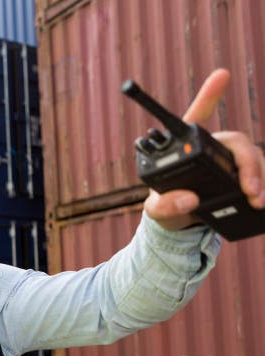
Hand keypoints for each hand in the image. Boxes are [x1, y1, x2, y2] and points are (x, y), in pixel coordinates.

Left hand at [144, 68, 264, 230]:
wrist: (181, 225)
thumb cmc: (166, 209)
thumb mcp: (156, 211)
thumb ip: (165, 205)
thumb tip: (189, 199)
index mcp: (185, 150)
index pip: (197, 118)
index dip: (209, 96)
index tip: (221, 74)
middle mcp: (211, 149)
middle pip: (237, 142)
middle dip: (247, 164)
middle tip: (249, 189)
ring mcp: (229, 161)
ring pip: (253, 156)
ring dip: (261, 176)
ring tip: (257, 200)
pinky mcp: (243, 175)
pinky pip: (262, 170)